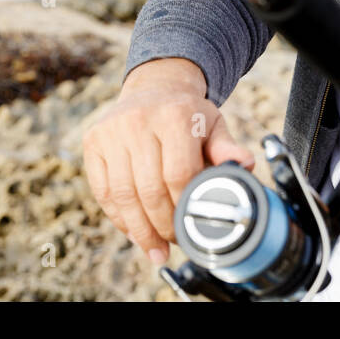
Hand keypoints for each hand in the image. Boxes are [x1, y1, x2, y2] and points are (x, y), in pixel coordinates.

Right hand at [81, 57, 254, 263]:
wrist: (154, 89)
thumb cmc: (187, 115)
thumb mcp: (213, 126)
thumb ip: (227, 149)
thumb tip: (246, 165)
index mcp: (176, 116)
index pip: (179, 174)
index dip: (184, 207)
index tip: (191, 226)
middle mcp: (139, 120)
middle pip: (149, 189)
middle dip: (163, 225)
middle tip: (174, 242)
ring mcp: (112, 131)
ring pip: (123, 194)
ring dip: (140, 230)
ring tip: (154, 249)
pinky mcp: (93, 142)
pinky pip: (103, 190)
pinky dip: (118, 217)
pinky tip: (134, 232)